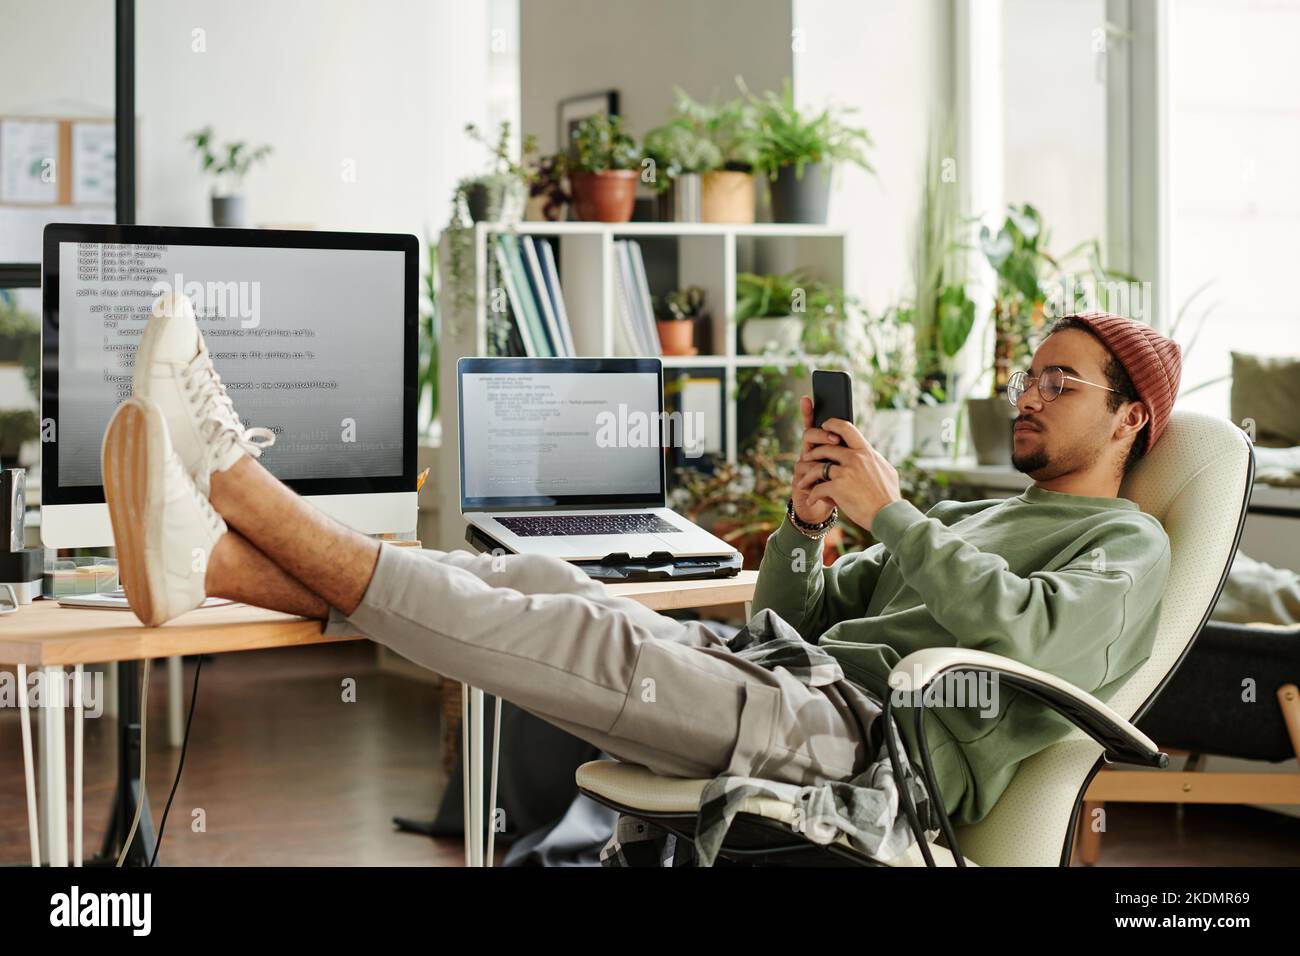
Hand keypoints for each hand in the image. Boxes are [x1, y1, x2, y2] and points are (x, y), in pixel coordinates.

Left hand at [793, 411, 902, 530]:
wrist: (889, 515)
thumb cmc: (888, 496)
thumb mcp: (886, 470)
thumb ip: (873, 459)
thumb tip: (869, 452)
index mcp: (866, 452)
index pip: (846, 429)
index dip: (832, 424)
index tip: (824, 426)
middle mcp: (855, 458)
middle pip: (826, 448)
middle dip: (812, 453)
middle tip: (805, 458)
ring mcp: (846, 472)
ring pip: (817, 468)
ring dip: (806, 476)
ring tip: (802, 483)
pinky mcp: (838, 487)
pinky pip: (818, 488)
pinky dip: (812, 495)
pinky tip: (811, 500)